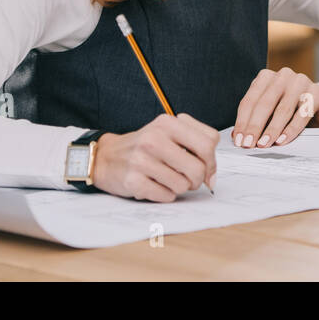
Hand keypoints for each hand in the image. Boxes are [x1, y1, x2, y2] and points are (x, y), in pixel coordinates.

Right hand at [91, 113, 218, 201]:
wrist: (106, 157)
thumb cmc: (144, 147)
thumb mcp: (167, 133)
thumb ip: (195, 146)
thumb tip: (212, 177)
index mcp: (167, 123)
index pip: (209, 142)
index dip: (212, 160)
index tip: (206, 167)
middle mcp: (154, 138)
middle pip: (198, 167)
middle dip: (198, 179)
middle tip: (189, 180)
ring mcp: (142, 159)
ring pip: (183, 185)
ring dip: (179, 187)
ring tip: (167, 179)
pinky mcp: (133, 180)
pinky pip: (166, 196)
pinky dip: (165, 195)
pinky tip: (154, 185)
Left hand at [231, 67, 318, 148]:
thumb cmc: (290, 106)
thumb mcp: (271, 109)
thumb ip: (255, 119)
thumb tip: (237, 136)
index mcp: (266, 77)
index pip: (250, 101)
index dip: (242, 122)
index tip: (238, 140)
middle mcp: (283, 76)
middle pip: (264, 104)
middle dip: (254, 126)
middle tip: (248, 144)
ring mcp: (301, 82)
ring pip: (282, 110)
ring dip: (271, 130)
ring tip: (264, 144)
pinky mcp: (316, 93)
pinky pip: (302, 115)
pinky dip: (290, 130)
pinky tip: (282, 140)